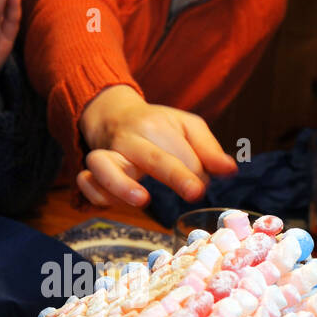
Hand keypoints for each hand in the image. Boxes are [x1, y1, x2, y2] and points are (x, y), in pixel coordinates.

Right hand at [78, 84, 235, 207]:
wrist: (112, 113)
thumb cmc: (156, 125)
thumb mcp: (186, 126)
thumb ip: (209, 149)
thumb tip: (231, 170)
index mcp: (156, 127)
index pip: (180, 152)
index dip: (195, 170)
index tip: (202, 186)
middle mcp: (129, 139)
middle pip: (150, 156)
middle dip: (174, 174)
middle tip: (196, 193)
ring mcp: (106, 154)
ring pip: (103, 165)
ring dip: (120, 184)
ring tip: (143, 200)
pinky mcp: (91, 170)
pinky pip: (85, 181)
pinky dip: (94, 193)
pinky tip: (111, 203)